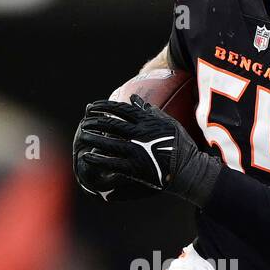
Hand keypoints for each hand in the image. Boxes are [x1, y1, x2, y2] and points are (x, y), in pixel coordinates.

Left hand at [74, 96, 220, 204]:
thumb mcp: (168, 123)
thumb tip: (134, 99)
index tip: (91, 107)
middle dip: (94, 122)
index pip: (120, 110)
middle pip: (110, 125)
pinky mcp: (134, 167)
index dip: (103, 107)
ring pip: (108, 142)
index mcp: (147, 121)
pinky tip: (87, 157)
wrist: (188, 169)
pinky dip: (98, 159)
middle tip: (83, 122)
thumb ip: (149, 110)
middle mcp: (140, 134)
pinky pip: (111, 162)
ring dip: (92, 139)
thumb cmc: (180, 145)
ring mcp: (136, 150)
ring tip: (82, 136)